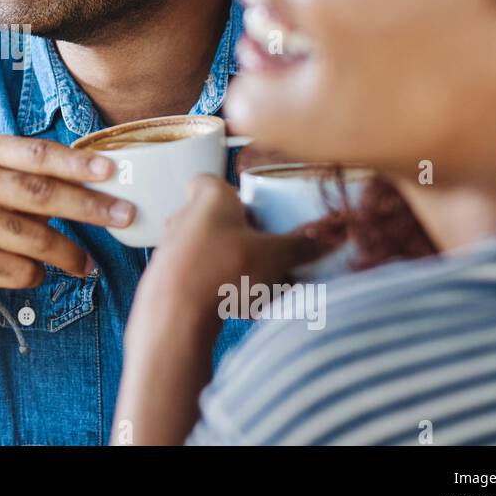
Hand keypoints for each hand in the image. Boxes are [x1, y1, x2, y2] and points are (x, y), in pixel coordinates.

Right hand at [0, 135, 134, 310]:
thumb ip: (38, 175)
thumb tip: (106, 180)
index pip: (36, 154)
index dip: (76, 162)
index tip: (111, 170)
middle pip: (41, 194)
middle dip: (90, 207)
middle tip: (125, 215)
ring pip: (36, 240)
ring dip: (71, 254)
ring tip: (87, 264)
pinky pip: (21, 271)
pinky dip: (39, 275)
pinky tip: (36, 273)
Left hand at [127, 175, 326, 346]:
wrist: (176, 314)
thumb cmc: (226, 267)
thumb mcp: (275, 255)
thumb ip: (302, 244)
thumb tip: (332, 234)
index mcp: (208, 197)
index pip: (209, 180)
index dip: (230, 192)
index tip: (252, 210)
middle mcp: (183, 217)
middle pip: (215, 220)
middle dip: (241, 238)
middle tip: (269, 256)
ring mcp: (170, 249)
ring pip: (208, 251)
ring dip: (233, 267)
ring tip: (262, 290)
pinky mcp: (163, 280)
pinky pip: (197, 279)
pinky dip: (218, 290)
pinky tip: (241, 310)